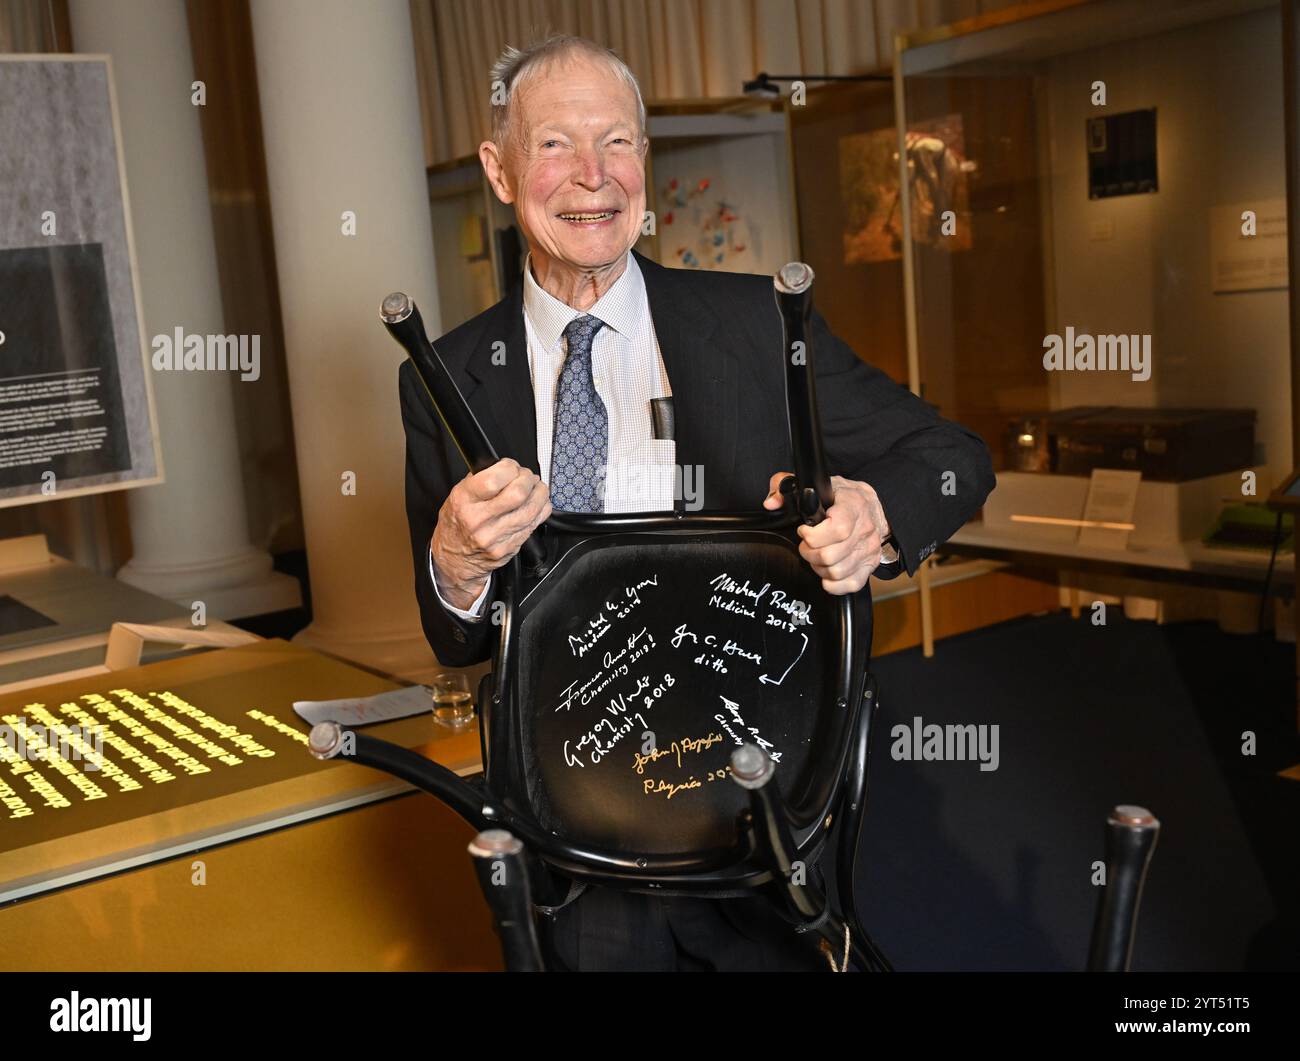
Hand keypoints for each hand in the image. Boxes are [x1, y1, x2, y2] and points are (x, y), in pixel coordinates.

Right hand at [431, 458, 550, 607]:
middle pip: (518, 494)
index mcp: (464, 502)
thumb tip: (506, 466)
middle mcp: (479, 520)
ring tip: (535, 487)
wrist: (455, 558)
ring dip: (539, 492)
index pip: (494, 480)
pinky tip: (537, 503)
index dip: (509, 468)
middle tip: (526, 476)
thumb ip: (480, 479)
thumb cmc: (457, 523)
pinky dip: (541, 508)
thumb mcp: (457, 495)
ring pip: (531, 509)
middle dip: (528, 479)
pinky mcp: (510, 548)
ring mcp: (496, 537)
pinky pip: (535, 524)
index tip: (511, 466)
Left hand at [763, 472, 889, 593]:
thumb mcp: (815, 483)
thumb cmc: (841, 496)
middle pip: (830, 556)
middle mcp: (865, 529)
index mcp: (853, 505)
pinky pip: (850, 584)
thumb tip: (771, 504)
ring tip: (816, 555)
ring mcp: (869, 549)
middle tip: (806, 544)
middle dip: (809, 553)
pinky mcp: (871, 565)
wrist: (870, 506)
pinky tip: (826, 570)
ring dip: (818, 567)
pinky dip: (833, 583)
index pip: (837, 529)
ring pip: (837, 572)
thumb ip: (785, 486)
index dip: (813, 536)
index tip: (804, 530)